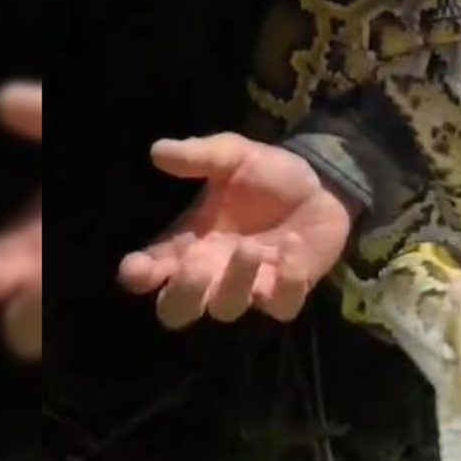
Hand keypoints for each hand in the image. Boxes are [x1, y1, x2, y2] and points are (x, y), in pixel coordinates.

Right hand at [117, 132, 354, 328]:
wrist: (323, 184)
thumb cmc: (270, 176)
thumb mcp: (234, 156)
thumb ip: (199, 156)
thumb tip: (158, 150)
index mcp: (187, 244)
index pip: (148, 272)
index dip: (138, 276)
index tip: (137, 268)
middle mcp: (212, 273)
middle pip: (177, 310)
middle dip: (182, 295)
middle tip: (196, 266)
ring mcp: (249, 287)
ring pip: (227, 310)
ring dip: (235, 283)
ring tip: (249, 248)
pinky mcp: (288, 292)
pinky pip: (282, 306)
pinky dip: (288, 283)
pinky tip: (293, 249)